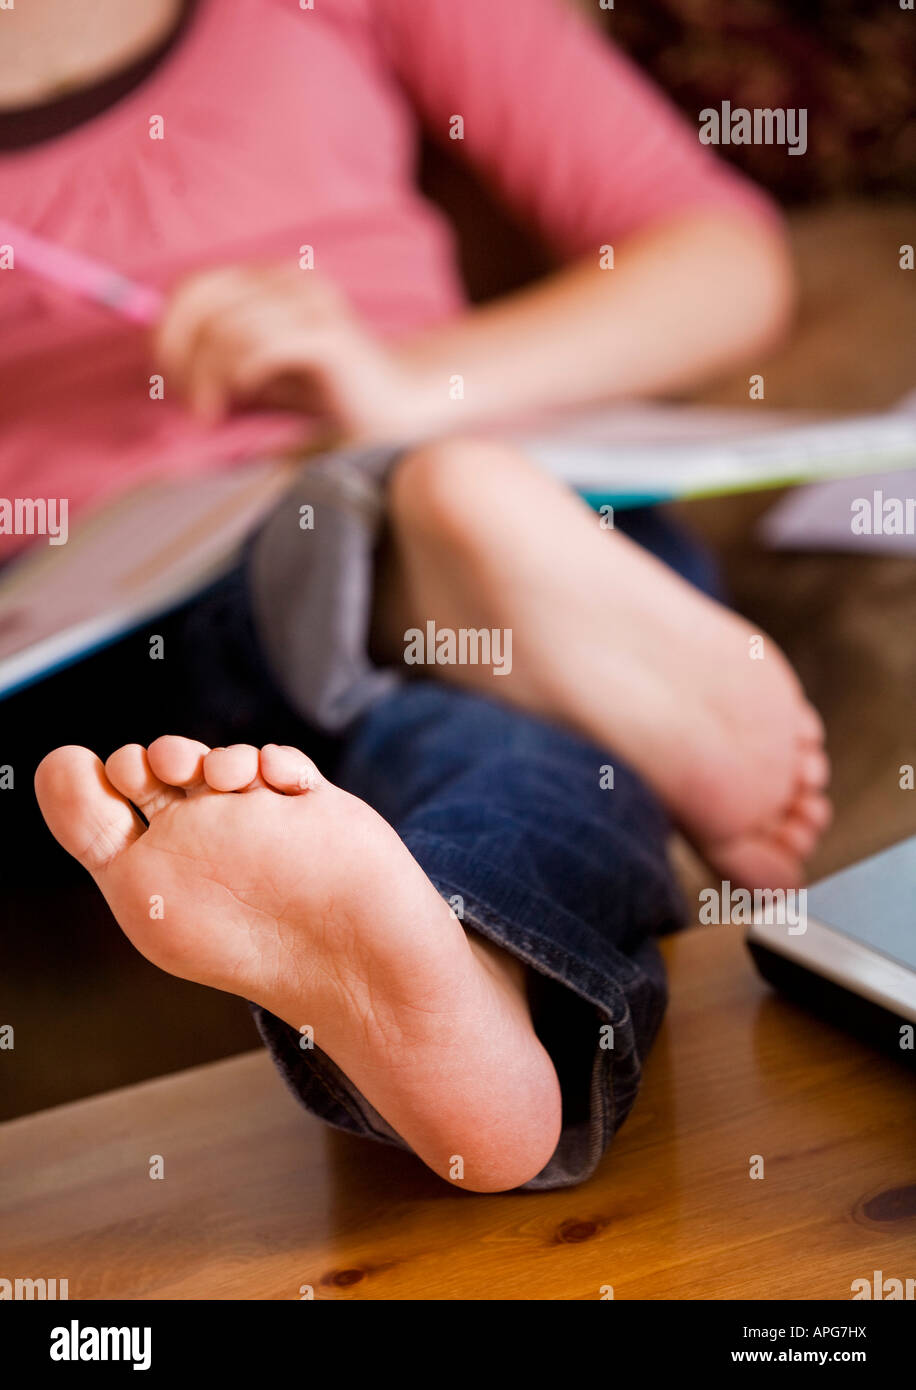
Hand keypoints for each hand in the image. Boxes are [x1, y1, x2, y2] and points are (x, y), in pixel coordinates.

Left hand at [154, 264, 426, 439]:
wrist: (397, 405)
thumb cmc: (325, 391)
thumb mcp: (260, 368)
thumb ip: (218, 353)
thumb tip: (162, 352)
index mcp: (270, 280)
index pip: (196, 285)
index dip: (168, 329)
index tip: (168, 376)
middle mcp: (289, 281)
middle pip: (203, 300)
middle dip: (180, 353)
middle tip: (187, 397)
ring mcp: (311, 305)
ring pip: (227, 327)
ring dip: (207, 375)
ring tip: (210, 411)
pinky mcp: (329, 337)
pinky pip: (262, 345)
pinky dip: (240, 373)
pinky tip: (245, 396)